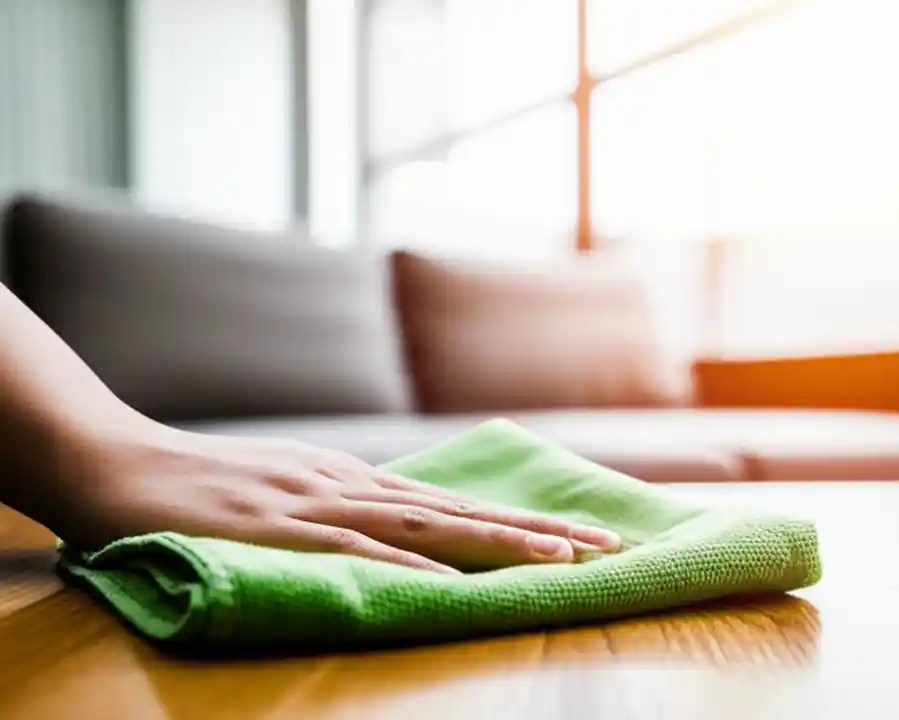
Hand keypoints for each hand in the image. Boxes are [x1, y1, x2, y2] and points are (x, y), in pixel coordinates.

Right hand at [47, 424, 621, 573]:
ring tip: (562, 561)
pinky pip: (355, 548)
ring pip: (428, 525)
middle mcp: (352, 485)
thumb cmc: (205, 484)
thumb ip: (344, 506)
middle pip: (463, 509)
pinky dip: (407, 565)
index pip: (457, 503)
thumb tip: (397, 523)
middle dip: (539, 530)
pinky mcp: (280, 528)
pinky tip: (452, 582)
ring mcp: (319, 503)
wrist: (120, 463)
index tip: (582, 537)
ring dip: (497, 543)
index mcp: (357, 480)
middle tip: (608, 545)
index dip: (521, 521)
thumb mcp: (290, 490)